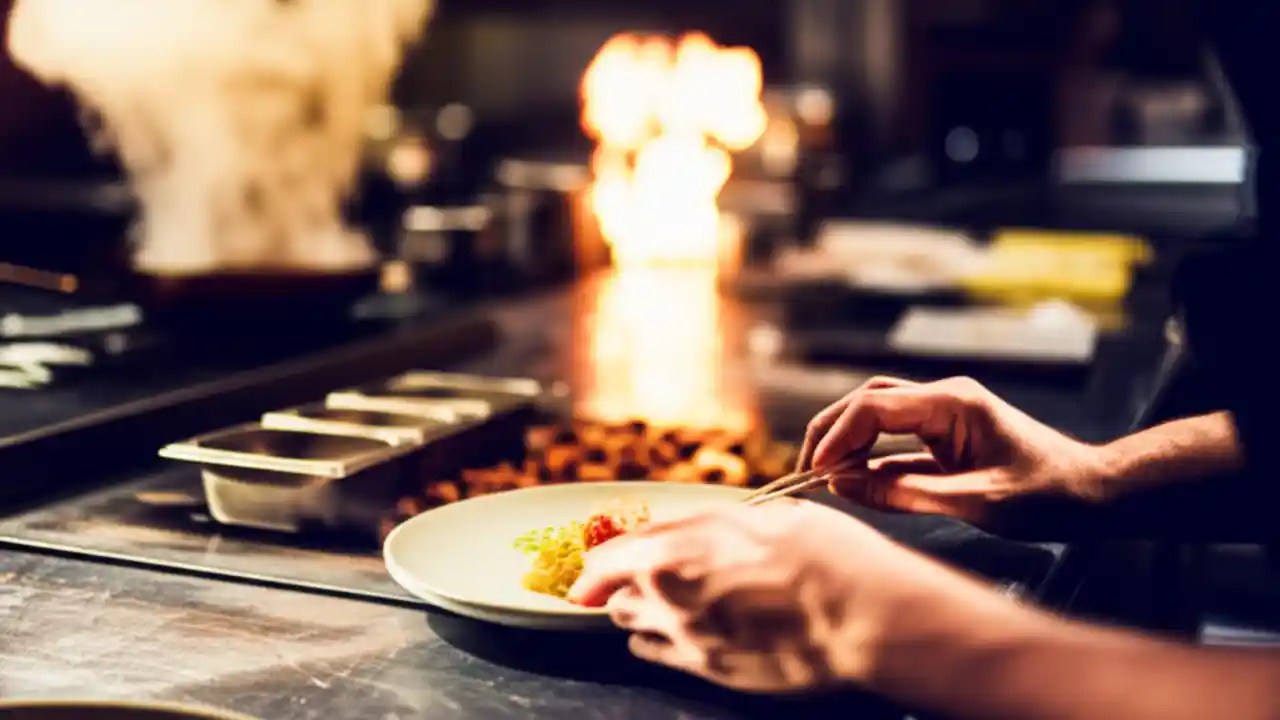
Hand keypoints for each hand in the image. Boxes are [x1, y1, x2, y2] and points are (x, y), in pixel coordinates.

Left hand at [566, 500, 1012, 692]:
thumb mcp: (761, 514)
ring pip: (633, 624)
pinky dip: (658, 641)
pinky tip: (677, 632)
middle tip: (639, 576)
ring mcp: (689, 636)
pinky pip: (659, 655)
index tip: (593, 565)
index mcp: (676, 547)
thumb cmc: (820, 553)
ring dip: (640, 611)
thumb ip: (710, 524)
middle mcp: (671, 593)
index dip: (598, 561)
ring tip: (663, 601)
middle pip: (616, 592)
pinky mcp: (711, 668)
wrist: (860, 612)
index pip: (609, 556)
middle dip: (623, 583)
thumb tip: (689, 527)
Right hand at [798, 376, 1109, 527]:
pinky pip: (895, 439)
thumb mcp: (974, 502)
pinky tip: (855, 482)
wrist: (1096, 493)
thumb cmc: (1048, 496)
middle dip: (830, 432)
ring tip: (823, 477)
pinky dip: (870, 458)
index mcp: (952, 403)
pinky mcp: (947, 436)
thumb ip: (904, 493)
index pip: (873, 406)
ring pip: (876, 415)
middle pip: (866, 400)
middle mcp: (944, 399)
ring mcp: (945, 415)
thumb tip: (843, 486)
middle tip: (806, 471)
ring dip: (846, 442)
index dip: (837, 438)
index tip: (817, 473)